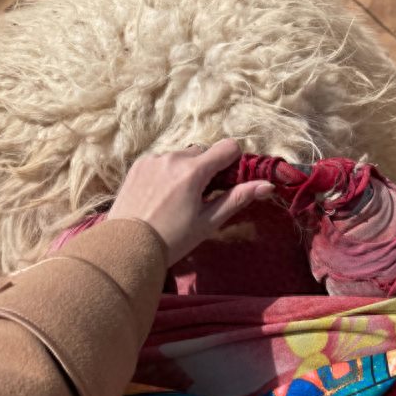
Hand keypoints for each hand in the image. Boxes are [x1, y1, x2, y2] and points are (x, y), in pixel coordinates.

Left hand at [108, 139, 273, 264]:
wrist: (126, 248)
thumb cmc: (172, 240)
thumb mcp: (208, 222)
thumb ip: (237, 198)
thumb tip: (268, 185)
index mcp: (193, 171)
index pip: (227, 147)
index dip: (232, 162)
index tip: (225, 182)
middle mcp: (173, 157)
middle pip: (203, 152)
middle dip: (207, 168)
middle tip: (200, 197)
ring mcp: (153, 159)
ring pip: (182, 155)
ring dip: (186, 169)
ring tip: (176, 199)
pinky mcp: (139, 164)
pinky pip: (162, 160)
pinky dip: (167, 172)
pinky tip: (160, 195)